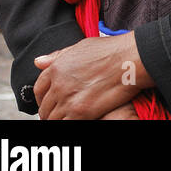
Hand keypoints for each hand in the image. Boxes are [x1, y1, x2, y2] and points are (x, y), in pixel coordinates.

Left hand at [33, 33, 152, 119]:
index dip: (41, 98)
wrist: (131, 59)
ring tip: (68, 117)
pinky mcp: (81, 112)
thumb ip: (59, 56)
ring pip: (52, 118)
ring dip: (58, 119)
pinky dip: (67, 124)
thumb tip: (39, 61)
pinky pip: (65, 124)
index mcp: (57, 68)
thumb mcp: (82, 47)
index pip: (38, 89)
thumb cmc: (113, 51)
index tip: (48, 101)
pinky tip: (76, 119)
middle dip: (49, 111)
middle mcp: (59, 85)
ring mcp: (68, 100)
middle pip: (45, 106)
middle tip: (58, 113)